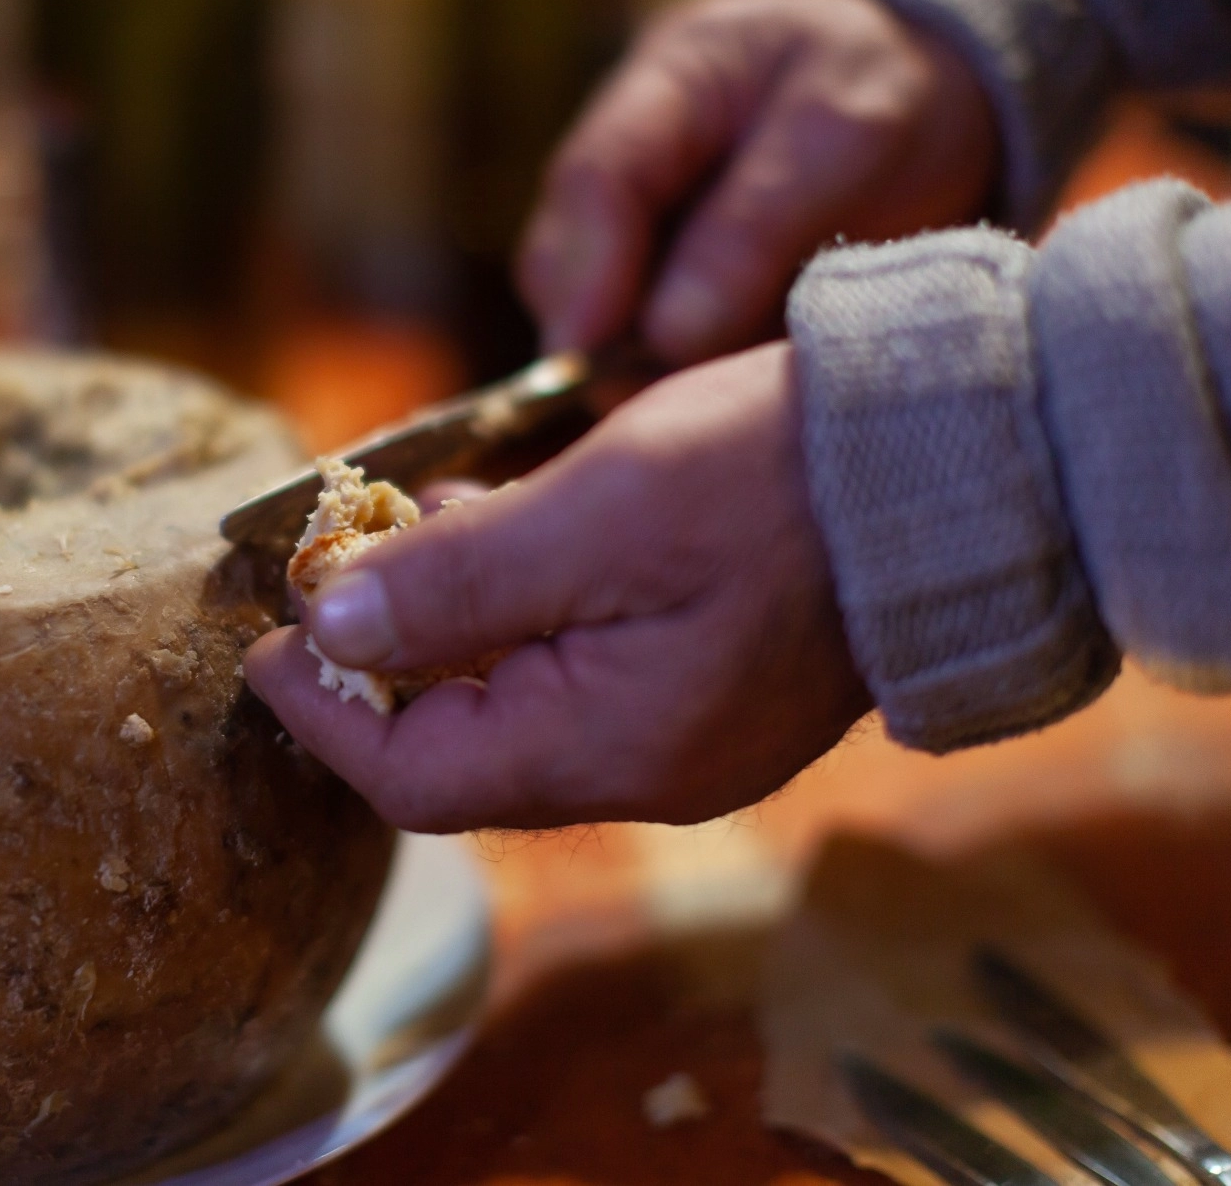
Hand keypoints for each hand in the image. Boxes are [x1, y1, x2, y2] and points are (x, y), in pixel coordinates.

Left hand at [244, 342, 872, 831]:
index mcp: (613, 746)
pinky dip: (520, 612)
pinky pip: (583, 669)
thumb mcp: (598, 512)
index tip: (261, 639)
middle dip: (376, 667)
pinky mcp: (720, 676)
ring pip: (520, 702)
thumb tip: (330, 625)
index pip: (417, 778)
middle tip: (324, 573)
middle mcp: (649, 764)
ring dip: (446, 628)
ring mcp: (691, 726)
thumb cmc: (782, 475)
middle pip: (462, 748)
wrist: (968, 452)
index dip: (323, 713)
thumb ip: (458, 580)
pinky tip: (501, 529)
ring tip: (403, 530)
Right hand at [520, 0, 996, 366]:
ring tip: (715, 411)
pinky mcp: (675, 285)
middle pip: (568, 263)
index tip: (596, 361)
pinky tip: (730, 404)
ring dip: (641, 372)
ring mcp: (645, 227)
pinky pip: (650, 348)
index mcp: (665, 88)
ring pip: (598, 317)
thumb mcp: (846, 133)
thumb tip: (669, 337)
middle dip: (602, 342)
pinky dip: (682, 382)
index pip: (591, 185)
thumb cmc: (890, 87)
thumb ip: (756, 225)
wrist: (939, 86)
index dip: (585, 278)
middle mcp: (631, 164)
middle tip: (669, 407)